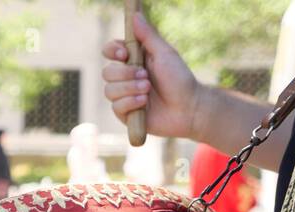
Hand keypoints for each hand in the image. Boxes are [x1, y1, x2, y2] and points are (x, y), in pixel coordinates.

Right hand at [101, 13, 200, 139]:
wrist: (188, 108)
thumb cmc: (179, 79)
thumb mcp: (164, 53)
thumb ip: (148, 36)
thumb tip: (135, 15)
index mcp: (134, 60)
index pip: (110, 51)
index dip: (112, 51)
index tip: (125, 53)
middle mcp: (126, 78)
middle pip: (107, 72)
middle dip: (125, 74)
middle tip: (145, 76)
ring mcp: (125, 96)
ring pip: (109, 90)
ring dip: (130, 89)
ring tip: (148, 91)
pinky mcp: (126, 114)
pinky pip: (116, 107)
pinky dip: (131, 103)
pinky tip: (145, 104)